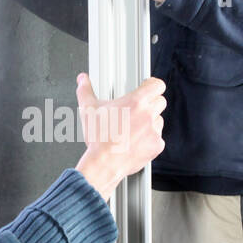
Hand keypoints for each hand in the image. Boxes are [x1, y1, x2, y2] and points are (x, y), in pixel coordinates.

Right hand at [74, 72, 165, 199]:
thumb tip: (82, 80)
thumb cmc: (99, 138)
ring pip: (159, 120)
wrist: (104, 162)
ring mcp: (154, 131)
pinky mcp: (157, 145)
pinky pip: (158, 138)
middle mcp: (149, 114)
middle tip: (137, 110)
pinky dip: (149, 139)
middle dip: (151, 104)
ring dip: (150, 122)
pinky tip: (136, 141)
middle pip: (160, 101)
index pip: (158, 85)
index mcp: (136, 101)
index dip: (153, 85)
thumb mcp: (88, 110)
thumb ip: (85, 90)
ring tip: (133, 128)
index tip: (148, 87)